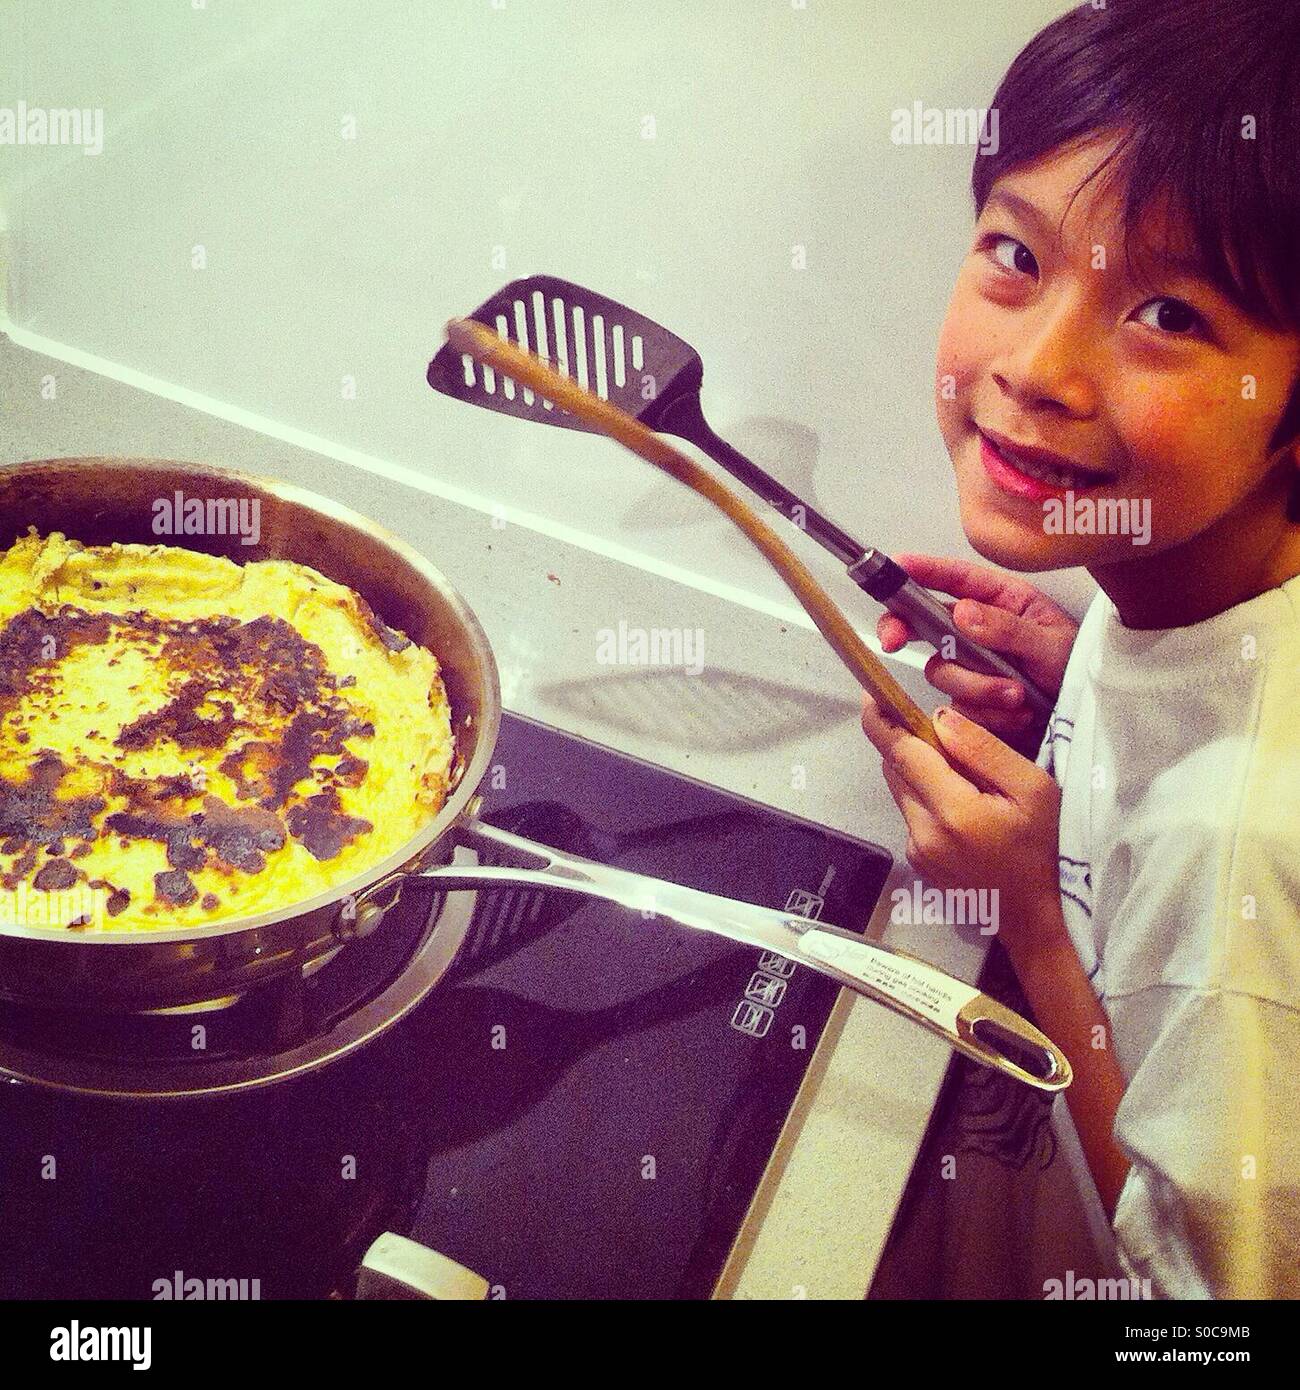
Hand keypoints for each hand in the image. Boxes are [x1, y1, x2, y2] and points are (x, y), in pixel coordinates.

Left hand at [860, 696, 1065, 959]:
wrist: (1037, 917)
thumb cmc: (1044, 850)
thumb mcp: (1032, 789)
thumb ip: (983, 750)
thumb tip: (940, 718)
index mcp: (952, 812)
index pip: (901, 753)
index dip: (882, 720)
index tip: (871, 696)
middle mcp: (923, 832)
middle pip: (896, 768)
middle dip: (912, 743)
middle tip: (947, 735)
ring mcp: (916, 849)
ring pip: (901, 789)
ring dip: (921, 771)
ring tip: (967, 777)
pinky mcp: (917, 859)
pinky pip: (912, 812)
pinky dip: (928, 797)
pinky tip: (965, 808)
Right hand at [876, 553, 1079, 753]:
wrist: (1086, 718)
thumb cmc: (1077, 670)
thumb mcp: (1051, 643)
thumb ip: (1008, 628)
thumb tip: (962, 612)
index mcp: (1001, 602)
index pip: (955, 579)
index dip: (921, 570)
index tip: (893, 568)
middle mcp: (979, 631)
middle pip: (924, 622)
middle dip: (904, 629)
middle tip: (894, 640)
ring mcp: (972, 667)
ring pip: (941, 671)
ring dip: (977, 686)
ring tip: (1017, 695)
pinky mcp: (972, 701)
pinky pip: (959, 707)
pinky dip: (988, 713)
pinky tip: (1018, 713)